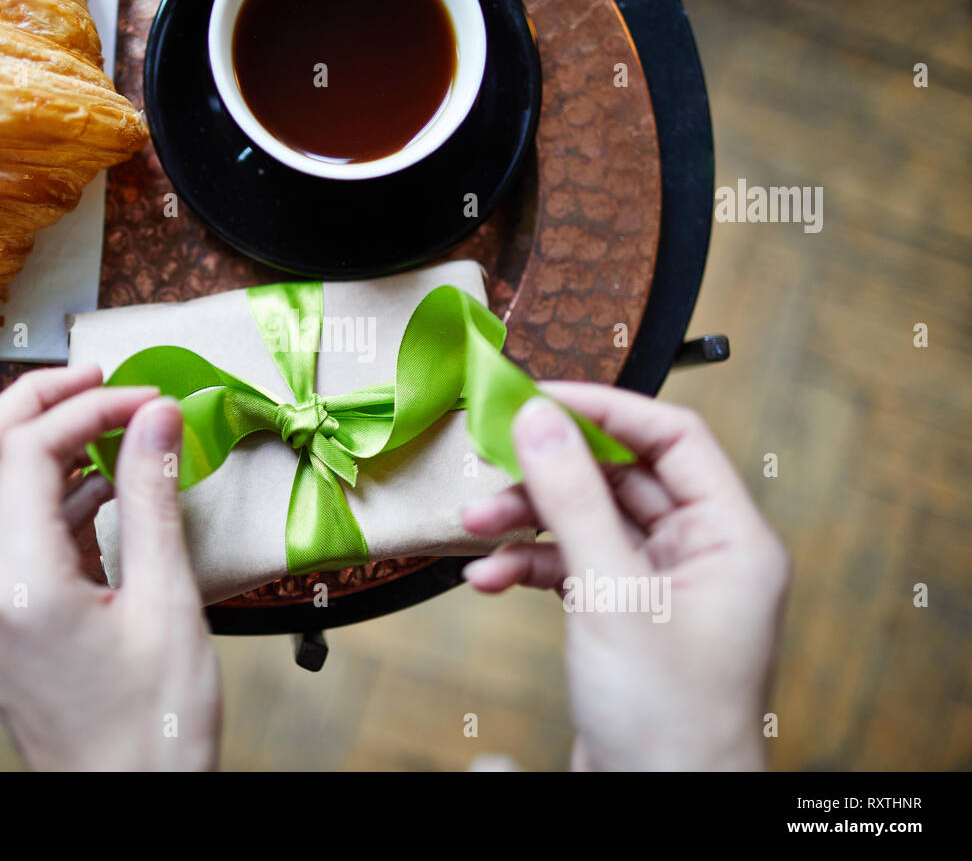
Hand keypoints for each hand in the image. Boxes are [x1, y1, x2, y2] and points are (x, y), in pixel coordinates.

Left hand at [0, 365, 220, 770]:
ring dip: (27, 444)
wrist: (124, 809)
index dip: (89, 406)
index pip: (30, 449)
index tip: (145, 398)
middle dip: (32, 402)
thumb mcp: (168, 606)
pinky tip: (95, 492)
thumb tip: (156, 418)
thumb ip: (153, 499)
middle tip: (97, 381)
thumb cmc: (155, 730)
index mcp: (18, 585)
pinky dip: (35, 495)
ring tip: (99, 425)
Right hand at [461, 382, 788, 770]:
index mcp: (729, 538)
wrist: (658, 806)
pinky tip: (487, 578)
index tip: (541, 397)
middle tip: (491, 462)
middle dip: (550, 475)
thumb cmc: (669, 720)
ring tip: (474, 528)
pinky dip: (528, 568)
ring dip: (528, 523)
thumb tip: (540, 420)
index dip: (607, 410)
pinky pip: (572, 567)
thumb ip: (573, 500)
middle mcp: (700, 555)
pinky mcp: (622, 617)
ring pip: (587, 523)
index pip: (673, 439)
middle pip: (619, 479)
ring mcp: (659, 587)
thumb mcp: (613, 595)